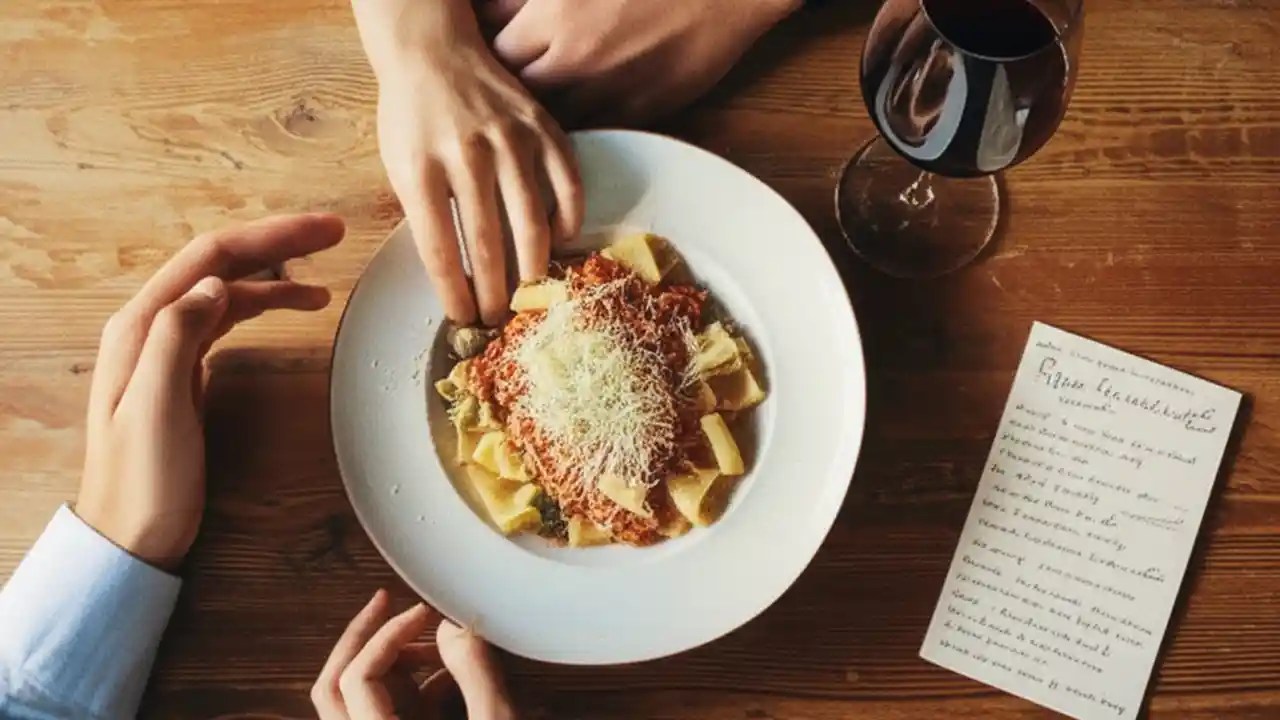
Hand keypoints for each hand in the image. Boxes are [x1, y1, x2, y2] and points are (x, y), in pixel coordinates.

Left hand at [74, 214, 344, 569]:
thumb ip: (177, 337)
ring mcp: (168, 348)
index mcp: (142, 326)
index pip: (212, 257)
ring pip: (229, 290)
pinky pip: (229, 320)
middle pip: (221, 264)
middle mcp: (151, 326)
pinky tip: (291, 308)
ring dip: (276, 275)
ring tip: (325, 277)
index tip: (325, 230)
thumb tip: (217, 283)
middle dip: (278, 243)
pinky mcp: (185, 372)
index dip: (271, 236)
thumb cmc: (143, 482)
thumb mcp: (155, 409)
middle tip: (334, 234)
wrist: (129, 538)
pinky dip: (265, 305)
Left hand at [312, 590, 517, 719]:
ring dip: (390, 662)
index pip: (357, 677)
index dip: (387, 636)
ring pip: (356, 698)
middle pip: (333, 686)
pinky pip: (386, 711)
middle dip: (363, 637)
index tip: (425, 612)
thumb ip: (476, 676)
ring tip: (435, 644)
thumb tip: (454, 625)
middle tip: (388, 601)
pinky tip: (450, 678)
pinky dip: (410, 686)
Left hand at [352, 0, 582, 326]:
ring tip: (531, 292)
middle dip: (496, 292)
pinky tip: (559, 242)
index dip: (454, 292)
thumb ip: (424, 216)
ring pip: (532, 223)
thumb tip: (459, 277)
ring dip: (533, 268)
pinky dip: (567, 223)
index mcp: (420, 168)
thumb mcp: (399, 166)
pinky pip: (568, 188)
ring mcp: (511, 140)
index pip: (440, 248)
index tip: (464, 318)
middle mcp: (468, 154)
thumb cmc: (412, 119)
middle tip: (500, 318)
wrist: (434, 52)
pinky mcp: (545, 130)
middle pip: (487, 244)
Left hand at [486, 0, 801, 124]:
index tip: (482, 58)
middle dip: (508, 96)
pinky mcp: (645, 108)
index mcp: (553, 15)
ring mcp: (611, 89)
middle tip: (500, 95)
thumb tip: (491, 11)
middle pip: (519, 96)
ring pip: (556, 123)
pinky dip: (584, 126)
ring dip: (542, 122)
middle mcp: (575, 59)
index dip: (487, 57)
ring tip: (533, 116)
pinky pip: (600, 129)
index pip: (495, 52)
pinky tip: (578, 117)